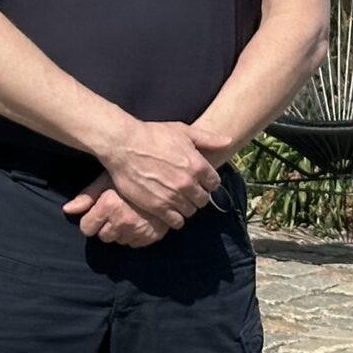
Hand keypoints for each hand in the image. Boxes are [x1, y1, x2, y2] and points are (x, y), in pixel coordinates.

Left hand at [62, 171, 163, 246]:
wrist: (167, 175)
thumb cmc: (132, 172)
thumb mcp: (107, 178)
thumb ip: (87, 196)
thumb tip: (67, 210)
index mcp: (109, 206)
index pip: (86, 228)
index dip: (90, 220)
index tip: (98, 212)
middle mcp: (123, 221)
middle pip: (103, 236)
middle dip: (106, 226)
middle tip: (115, 211)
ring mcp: (139, 230)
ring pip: (119, 241)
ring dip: (121, 231)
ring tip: (129, 214)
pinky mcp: (153, 235)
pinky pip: (135, 243)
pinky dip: (136, 234)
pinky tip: (140, 219)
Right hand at [94, 119, 218, 232]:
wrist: (124, 145)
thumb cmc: (152, 135)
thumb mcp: (183, 131)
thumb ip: (208, 138)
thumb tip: (228, 141)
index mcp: (198, 165)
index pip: (214, 184)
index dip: (206, 183)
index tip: (198, 181)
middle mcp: (188, 183)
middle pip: (203, 200)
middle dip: (197, 196)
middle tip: (186, 192)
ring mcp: (173, 196)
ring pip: (189, 211)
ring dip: (185, 207)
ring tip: (175, 200)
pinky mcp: (157, 207)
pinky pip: (175, 221)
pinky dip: (174, 218)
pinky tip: (167, 210)